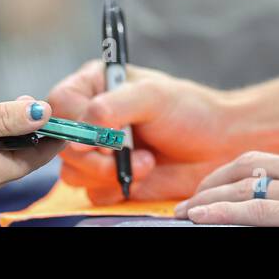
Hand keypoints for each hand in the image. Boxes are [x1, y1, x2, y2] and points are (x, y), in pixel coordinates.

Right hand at [48, 61, 230, 203]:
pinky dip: (117, 188)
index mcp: (95, 85)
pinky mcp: (107, 179)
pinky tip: (145, 173)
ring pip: (73, 172)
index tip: (102, 136)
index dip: (75, 124)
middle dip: (96, 155)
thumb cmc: (190, 111)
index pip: (59, 104)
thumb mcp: (154, 96)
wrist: (218, 145)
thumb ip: (114, 107)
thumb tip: (82, 128)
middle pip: (61, 144)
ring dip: (109, 173)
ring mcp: (97, 150)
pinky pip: (92, 193)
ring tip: (146, 160)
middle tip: (126, 152)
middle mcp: (90, 117)